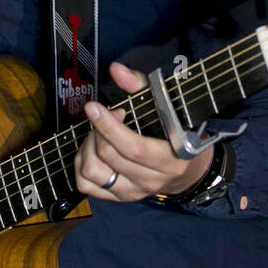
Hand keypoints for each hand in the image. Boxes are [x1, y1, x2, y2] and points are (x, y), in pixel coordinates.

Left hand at [74, 62, 214, 202]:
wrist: (186, 169)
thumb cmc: (174, 130)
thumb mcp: (165, 104)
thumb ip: (141, 85)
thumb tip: (117, 70)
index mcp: (171, 158)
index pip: (134, 148)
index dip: (109, 127)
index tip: (93, 107)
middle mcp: (153, 180)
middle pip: (109, 156)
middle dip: (98, 130)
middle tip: (103, 116)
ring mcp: (134, 192)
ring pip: (92, 173)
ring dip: (87, 147)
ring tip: (97, 133)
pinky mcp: (119, 198)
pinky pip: (86, 185)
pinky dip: (82, 164)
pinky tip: (91, 150)